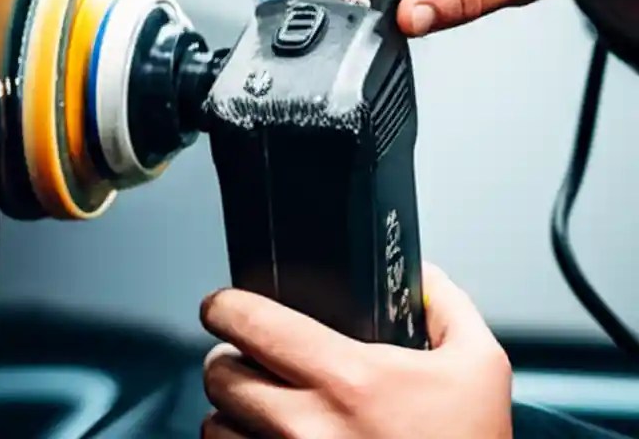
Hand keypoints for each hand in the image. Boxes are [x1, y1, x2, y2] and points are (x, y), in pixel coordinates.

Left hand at [199, 264, 512, 438]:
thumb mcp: (480, 369)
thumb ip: (446, 308)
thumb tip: (419, 273)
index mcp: (350, 380)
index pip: (249, 322)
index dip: (227, 306)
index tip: (227, 306)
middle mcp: (307, 427)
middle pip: (220, 373)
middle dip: (231, 359)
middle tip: (252, 359)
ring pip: (215, 424)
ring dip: (233, 411)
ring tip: (262, 406)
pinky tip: (267, 438)